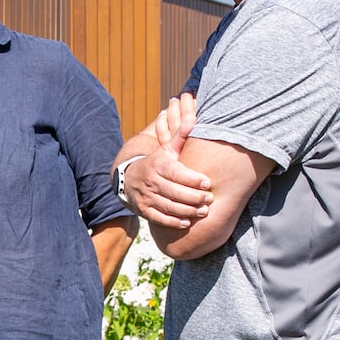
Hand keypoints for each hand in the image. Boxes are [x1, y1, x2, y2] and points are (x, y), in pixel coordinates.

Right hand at [128, 95, 212, 227]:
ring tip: (203, 212)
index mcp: (159, 165)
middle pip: (174, 192)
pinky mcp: (144, 210)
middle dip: (194, 198)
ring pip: (168, 206)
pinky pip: (159, 218)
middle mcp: (151, 181)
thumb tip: (194, 117)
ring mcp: (146, 196)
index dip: (192, 179)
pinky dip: (173, 222)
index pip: (177, 173)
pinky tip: (187, 222)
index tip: (208, 183)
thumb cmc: (158, 162)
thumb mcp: (167, 148)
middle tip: (209, 200)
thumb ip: (181, 136)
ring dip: (187, 211)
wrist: (130, 177)